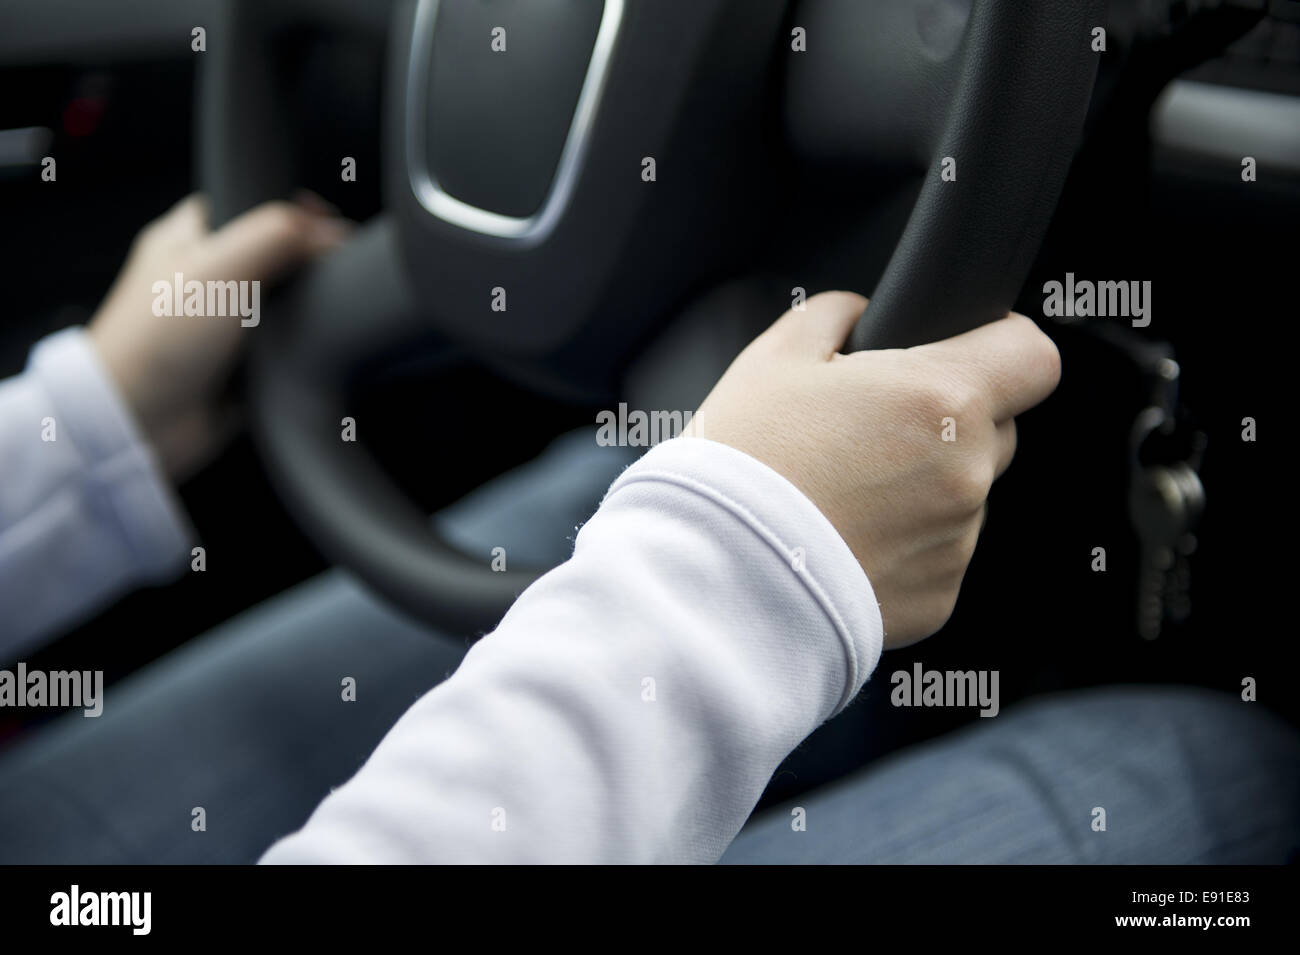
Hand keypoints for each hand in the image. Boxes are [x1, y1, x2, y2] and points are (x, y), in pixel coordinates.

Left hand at [87, 193, 349, 479]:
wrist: (142, 422)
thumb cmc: (156, 342)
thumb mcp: (221, 267)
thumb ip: (278, 236)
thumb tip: (330, 232)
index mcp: (190, 236)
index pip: (251, 202)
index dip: (291, 209)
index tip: (326, 222)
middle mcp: (208, 275)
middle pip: (277, 253)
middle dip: (305, 262)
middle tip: (326, 270)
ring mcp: (226, 321)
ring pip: (287, 301)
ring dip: (303, 309)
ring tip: (309, 313)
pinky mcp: (244, 363)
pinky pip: (288, 345)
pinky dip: (298, 349)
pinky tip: (299, 349)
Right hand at [687, 291, 1060, 647]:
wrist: (715, 577)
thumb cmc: (742, 465)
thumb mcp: (773, 357)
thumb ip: (835, 315)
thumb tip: (859, 314)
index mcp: (940, 399)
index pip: (1033, 355)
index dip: (1001, 344)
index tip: (965, 350)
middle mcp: (966, 473)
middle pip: (997, 427)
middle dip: (948, 419)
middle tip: (872, 428)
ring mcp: (956, 542)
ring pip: (965, 494)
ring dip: (924, 485)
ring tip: (845, 493)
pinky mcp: (939, 598)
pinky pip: (939, 554)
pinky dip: (904, 545)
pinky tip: (844, 538)